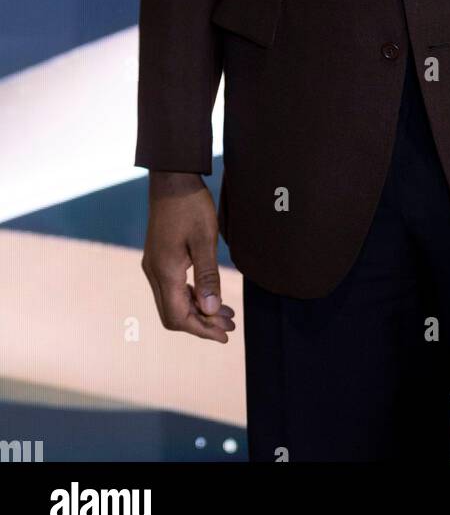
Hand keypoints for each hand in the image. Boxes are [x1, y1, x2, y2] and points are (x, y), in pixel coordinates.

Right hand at [141, 172, 235, 342]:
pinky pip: (171, 289)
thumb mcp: (205, 240)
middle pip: (173, 315)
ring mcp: (154, 265)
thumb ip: (207, 276)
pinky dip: (190, 298)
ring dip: (197, 311)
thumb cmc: (191, 205)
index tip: (225, 335)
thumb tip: (211, 310)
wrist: (172, 179)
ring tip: (226, 315)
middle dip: (201, 324)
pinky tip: (208, 296)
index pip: (179, 316)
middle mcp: (154, 273)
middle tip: (229, 326)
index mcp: (164, 271)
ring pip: (172, 303)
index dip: (202, 329)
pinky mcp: (158, 258)